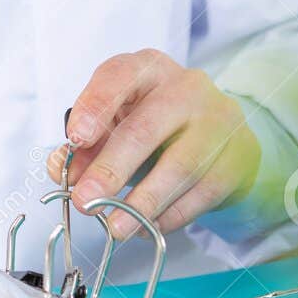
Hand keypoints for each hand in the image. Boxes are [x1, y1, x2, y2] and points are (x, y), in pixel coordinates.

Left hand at [46, 49, 259, 239]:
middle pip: (146, 128)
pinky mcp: (236, 159)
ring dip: (141, 204)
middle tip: (85, 200)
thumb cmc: (157, 124)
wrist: (221, 135)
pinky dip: (169, 216)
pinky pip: (200, 194)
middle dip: (111, 169)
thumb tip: (61, 170)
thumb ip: (86, 146)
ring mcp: (217, 123)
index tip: (75, 139)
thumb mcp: (118, 123)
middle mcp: (185, 88)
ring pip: (178, 167)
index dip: (95, 106)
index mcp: (147, 70)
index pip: (119, 75)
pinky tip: (146, 227)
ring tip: (114, 227)